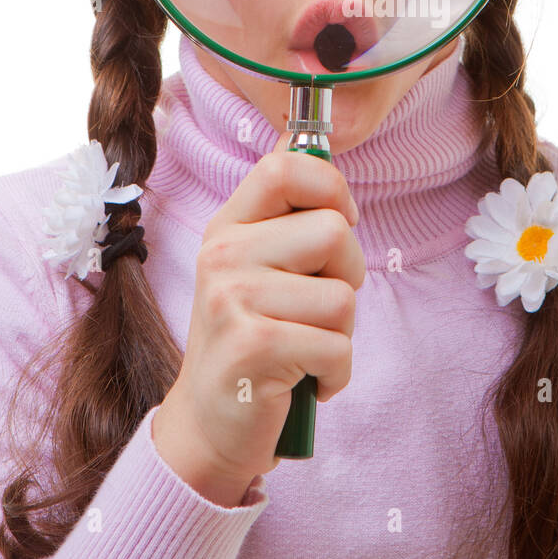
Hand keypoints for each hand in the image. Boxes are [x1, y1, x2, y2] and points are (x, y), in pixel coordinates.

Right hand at [152, 134, 363, 505]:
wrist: (209, 425)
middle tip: (316, 309)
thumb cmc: (251, 340)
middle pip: (334, 231)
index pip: (286, 167)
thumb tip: (307, 133)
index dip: (332, 189)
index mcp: (228, 226)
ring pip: (343, 296)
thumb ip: (281, 210)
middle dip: (348, 276)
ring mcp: (232, 300)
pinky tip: (304, 381)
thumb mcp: (255, 266)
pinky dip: (336, 372)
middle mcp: (223, 255)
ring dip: (341, 334)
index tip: (337, 224)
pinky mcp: (252, 348)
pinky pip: (338, 346)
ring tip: (304, 348)